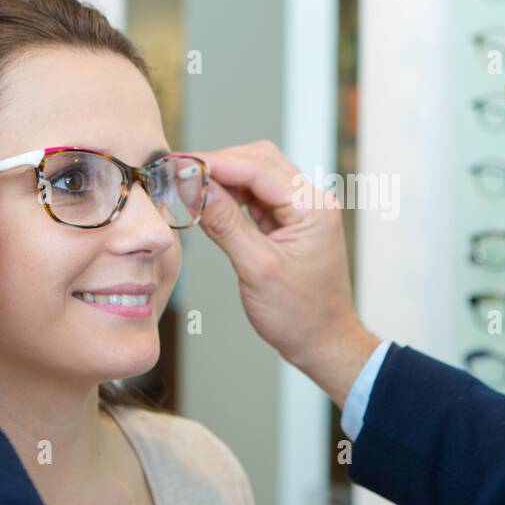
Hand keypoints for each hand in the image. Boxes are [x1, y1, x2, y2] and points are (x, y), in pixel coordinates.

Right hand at [192, 141, 380, 407]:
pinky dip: (232, 196)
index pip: (260, 168)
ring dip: (225, 179)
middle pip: (261, 161)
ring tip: (190, 188)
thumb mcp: (257, 269)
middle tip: (182, 174)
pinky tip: (210, 203)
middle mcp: (311, 202)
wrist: (322, 342)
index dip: (217, 163)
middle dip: (220, 164)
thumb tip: (198, 188)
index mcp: (312, 208)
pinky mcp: (289, 224)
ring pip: (258, 176)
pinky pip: (257, 197)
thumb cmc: (300, 315)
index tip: (182, 164)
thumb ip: (227, 225)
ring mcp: (300, 212)